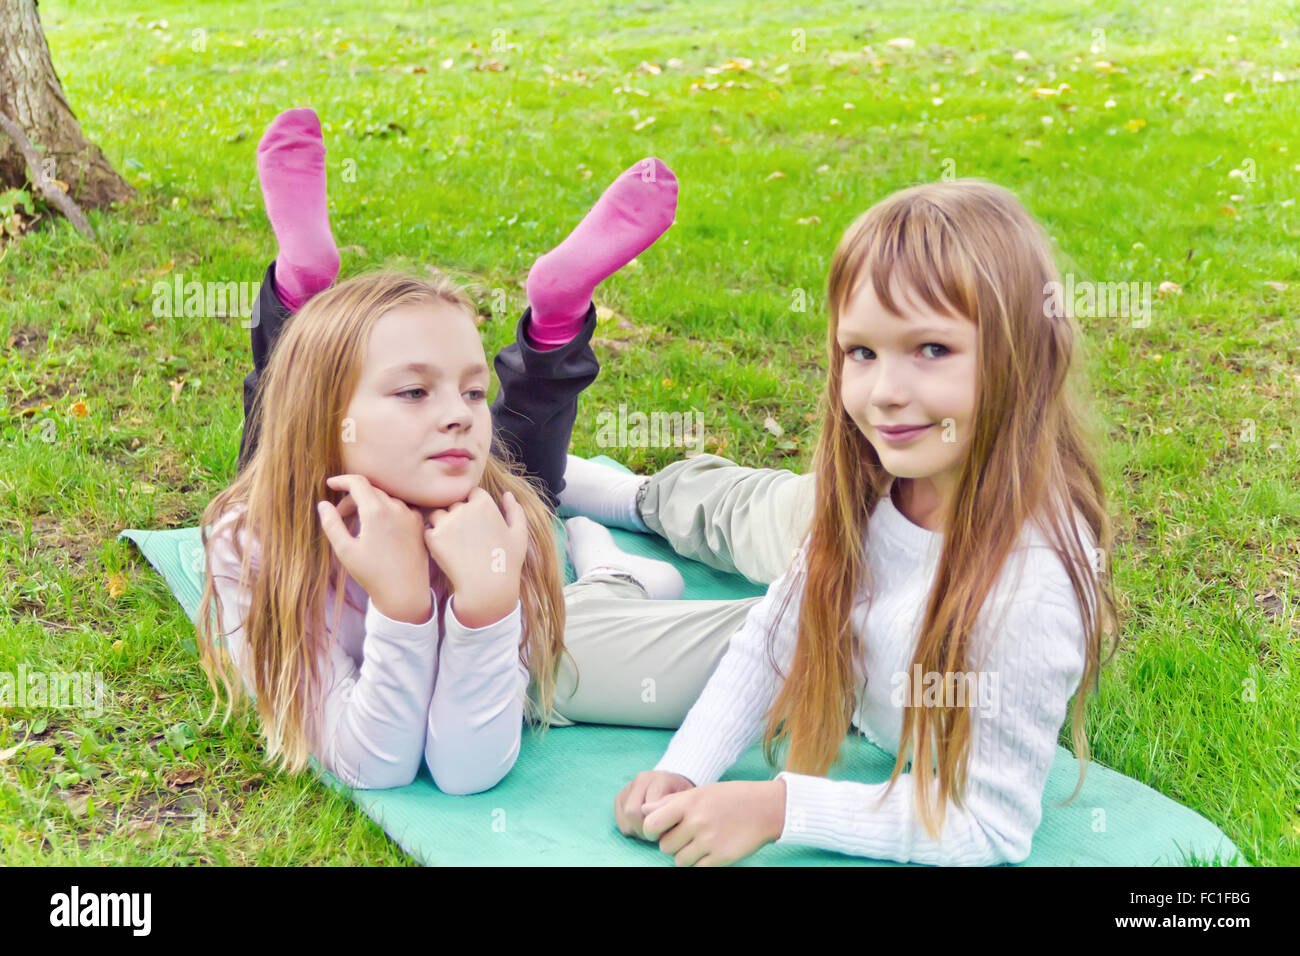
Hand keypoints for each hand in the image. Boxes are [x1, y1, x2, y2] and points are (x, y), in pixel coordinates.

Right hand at [317, 474, 431, 623]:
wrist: (405, 593)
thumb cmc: (372, 574)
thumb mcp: (345, 550)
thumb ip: (331, 524)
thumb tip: (323, 504)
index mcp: (376, 511)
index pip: (358, 482)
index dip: (341, 480)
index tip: (330, 484)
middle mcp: (397, 508)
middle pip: (371, 490)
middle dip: (352, 498)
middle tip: (340, 516)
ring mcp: (411, 515)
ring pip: (385, 499)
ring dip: (369, 505)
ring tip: (358, 525)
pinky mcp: (419, 524)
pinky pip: (399, 508)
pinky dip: (386, 511)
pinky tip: (378, 529)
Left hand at [424, 488, 527, 628]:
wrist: (487, 588)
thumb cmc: (507, 562)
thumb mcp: (520, 535)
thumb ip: (515, 511)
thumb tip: (507, 494)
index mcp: (484, 503)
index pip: (472, 492)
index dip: (474, 506)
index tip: (478, 523)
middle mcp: (463, 508)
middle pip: (454, 503)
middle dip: (458, 515)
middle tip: (467, 538)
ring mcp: (446, 522)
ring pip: (438, 514)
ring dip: (443, 525)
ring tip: (455, 545)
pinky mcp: (433, 538)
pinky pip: (428, 531)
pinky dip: (434, 539)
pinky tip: (447, 553)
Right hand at [614, 771, 695, 840]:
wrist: (672, 784)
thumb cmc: (681, 797)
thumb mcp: (686, 802)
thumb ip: (677, 812)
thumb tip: (666, 830)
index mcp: (660, 779)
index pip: (650, 806)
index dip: (657, 824)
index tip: (665, 832)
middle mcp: (641, 779)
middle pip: (632, 811)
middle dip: (643, 829)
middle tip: (655, 836)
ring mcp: (628, 787)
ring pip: (624, 818)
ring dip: (636, 831)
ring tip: (650, 831)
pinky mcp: (619, 797)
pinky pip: (619, 821)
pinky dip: (630, 829)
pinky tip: (642, 827)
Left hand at [641, 779, 786, 866]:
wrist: (764, 808)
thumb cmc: (729, 797)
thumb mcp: (699, 792)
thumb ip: (670, 802)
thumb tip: (644, 810)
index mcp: (688, 803)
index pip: (652, 824)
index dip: (651, 831)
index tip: (658, 831)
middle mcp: (696, 822)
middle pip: (665, 846)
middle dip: (671, 844)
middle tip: (685, 837)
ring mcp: (709, 841)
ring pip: (679, 860)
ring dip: (685, 855)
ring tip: (698, 844)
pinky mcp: (721, 857)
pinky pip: (697, 869)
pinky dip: (700, 864)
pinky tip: (708, 852)